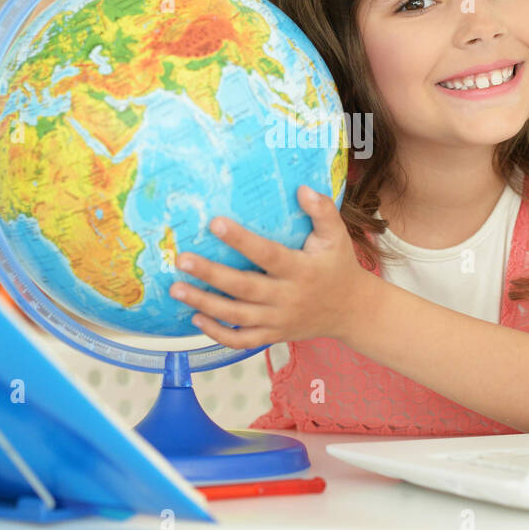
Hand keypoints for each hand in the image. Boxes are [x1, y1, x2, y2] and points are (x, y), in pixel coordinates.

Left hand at [169, 186, 368, 349]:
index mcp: (301, 270)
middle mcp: (287, 298)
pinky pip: (241, 341)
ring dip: (204, 304)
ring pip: (236, 316)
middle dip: (210, 274)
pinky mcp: (272, 335)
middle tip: (182, 260)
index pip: (267, 254)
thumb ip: (322, 210)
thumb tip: (301, 189)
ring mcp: (278, 321)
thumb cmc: (339, 266)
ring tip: (177, 289)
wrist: (351, 310)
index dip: (241, 240)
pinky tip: (195, 318)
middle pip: (243, 288)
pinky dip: (216, 334)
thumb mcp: (337, 236)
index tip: (214, 223)